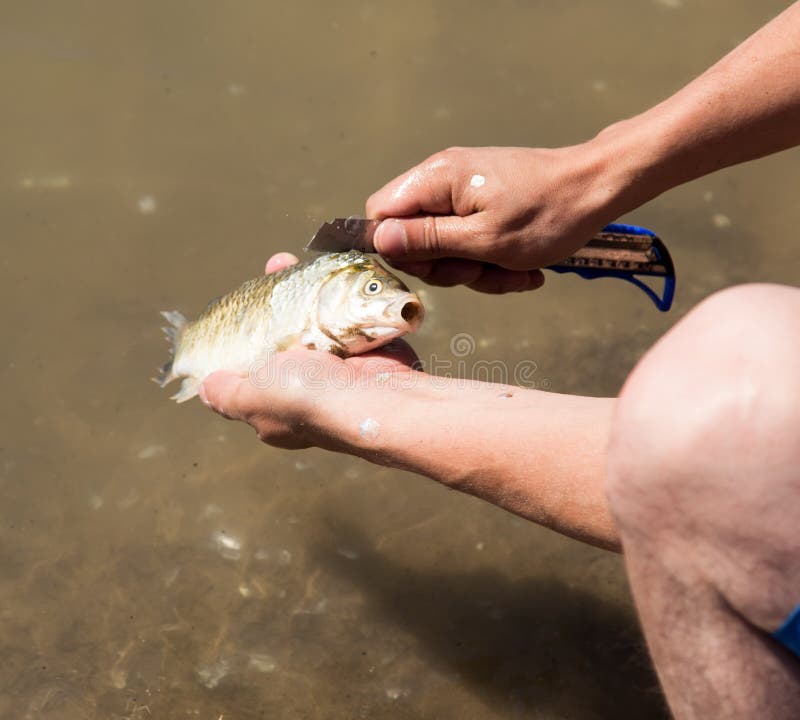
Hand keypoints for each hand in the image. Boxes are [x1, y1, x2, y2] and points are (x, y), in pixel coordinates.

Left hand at [200, 253, 420, 449]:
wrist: (376, 397)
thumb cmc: (309, 400)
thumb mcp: (252, 399)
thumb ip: (227, 393)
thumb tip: (204, 386)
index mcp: (279, 399)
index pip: (253, 362)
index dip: (245, 330)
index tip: (240, 300)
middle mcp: (308, 383)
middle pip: (284, 332)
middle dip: (277, 298)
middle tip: (276, 267)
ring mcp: (338, 363)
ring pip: (314, 319)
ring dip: (305, 290)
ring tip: (295, 261)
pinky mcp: (364, 346)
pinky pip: (347, 316)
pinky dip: (339, 295)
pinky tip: (330, 273)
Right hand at [366, 145, 623, 292]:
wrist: (599, 189)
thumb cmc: (547, 214)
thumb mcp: (484, 239)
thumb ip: (428, 240)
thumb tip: (379, 240)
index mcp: (435, 179)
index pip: (380, 215)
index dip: (397, 249)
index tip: (435, 266)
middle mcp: (442, 179)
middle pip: (412, 237)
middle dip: (447, 266)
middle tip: (479, 271)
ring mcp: (464, 192)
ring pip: (445, 247)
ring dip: (476, 270)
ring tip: (512, 272)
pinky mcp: (484, 203)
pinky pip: (470, 241)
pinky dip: (493, 261)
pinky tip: (523, 268)